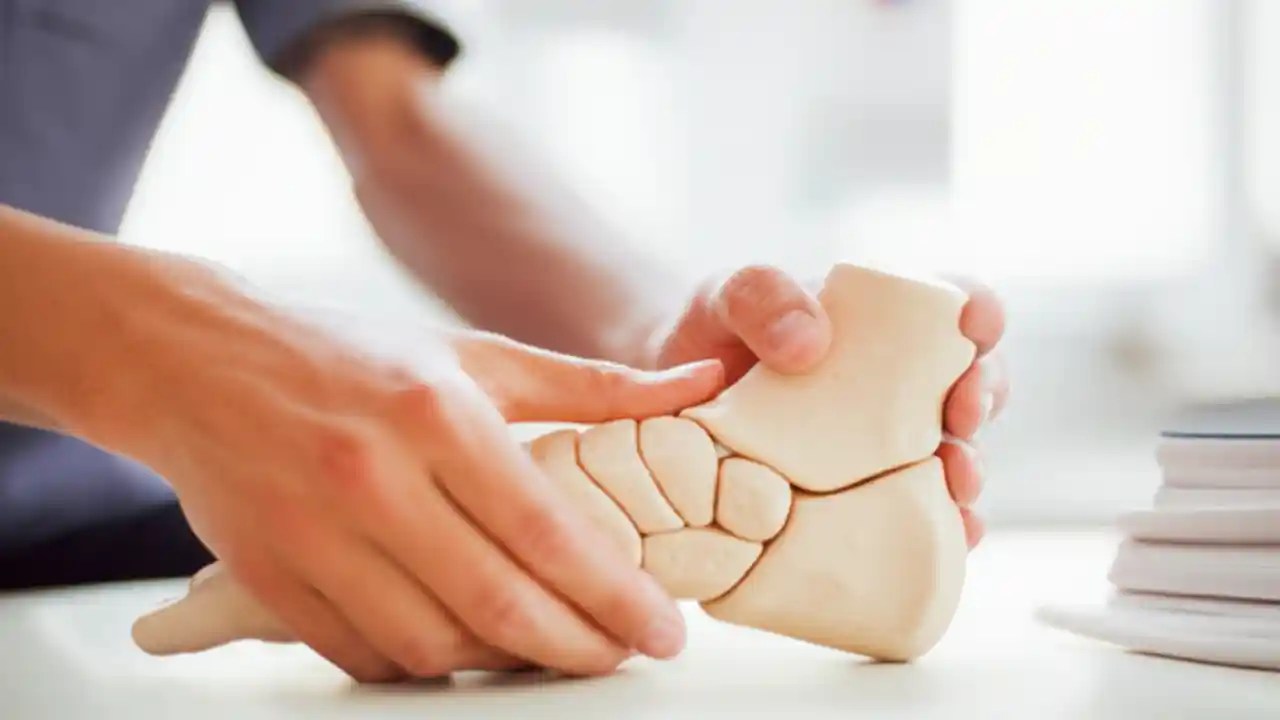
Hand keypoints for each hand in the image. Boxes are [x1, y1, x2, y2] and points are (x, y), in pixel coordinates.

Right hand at [78, 256, 723, 681]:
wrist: (193, 358)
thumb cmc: (346, 351)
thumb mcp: (472, 351)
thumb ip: (589, 385)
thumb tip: (699, 386)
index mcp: (436, 413)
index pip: (548, 531)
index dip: (617, 596)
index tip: (663, 631)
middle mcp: (375, 478)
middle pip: (501, 605)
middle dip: (580, 648)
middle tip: (622, 655)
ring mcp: (314, 535)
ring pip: (434, 646)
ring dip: (505, 664)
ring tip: (550, 647)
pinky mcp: (270, 577)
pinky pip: (366, 658)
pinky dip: (424, 666)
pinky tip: (464, 645)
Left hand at [645, 266, 1007, 548]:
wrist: (666, 402)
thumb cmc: (711, 333)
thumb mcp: (728, 297)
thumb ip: (762, 297)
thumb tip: (811, 343)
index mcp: (884, 322)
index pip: (956, 306)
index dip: (980, 314)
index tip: (974, 328)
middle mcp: (901, 384)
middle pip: (973, 386)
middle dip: (983, 397)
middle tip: (962, 414)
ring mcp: (888, 446)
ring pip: (957, 456)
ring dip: (969, 470)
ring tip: (954, 483)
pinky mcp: (865, 498)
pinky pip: (920, 517)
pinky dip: (941, 528)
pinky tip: (946, 536)